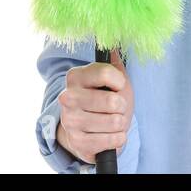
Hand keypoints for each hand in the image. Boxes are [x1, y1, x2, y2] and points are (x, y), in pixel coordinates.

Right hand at [55, 49, 133, 163]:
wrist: (89, 130)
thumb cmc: (106, 100)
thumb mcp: (113, 79)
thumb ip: (115, 63)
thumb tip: (114, 48)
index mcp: (75, 76)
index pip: (106, 73)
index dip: (120, 82)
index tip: (118, 87)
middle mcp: (67, 98)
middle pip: (112, 101)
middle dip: (122, 106)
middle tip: (117, 107)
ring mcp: (70, 121)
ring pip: (114, 121)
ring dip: (121, 123)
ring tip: (113, 121)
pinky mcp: (77, 142)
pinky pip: (113, 140)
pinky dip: (118, 138)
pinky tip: (110, 134)